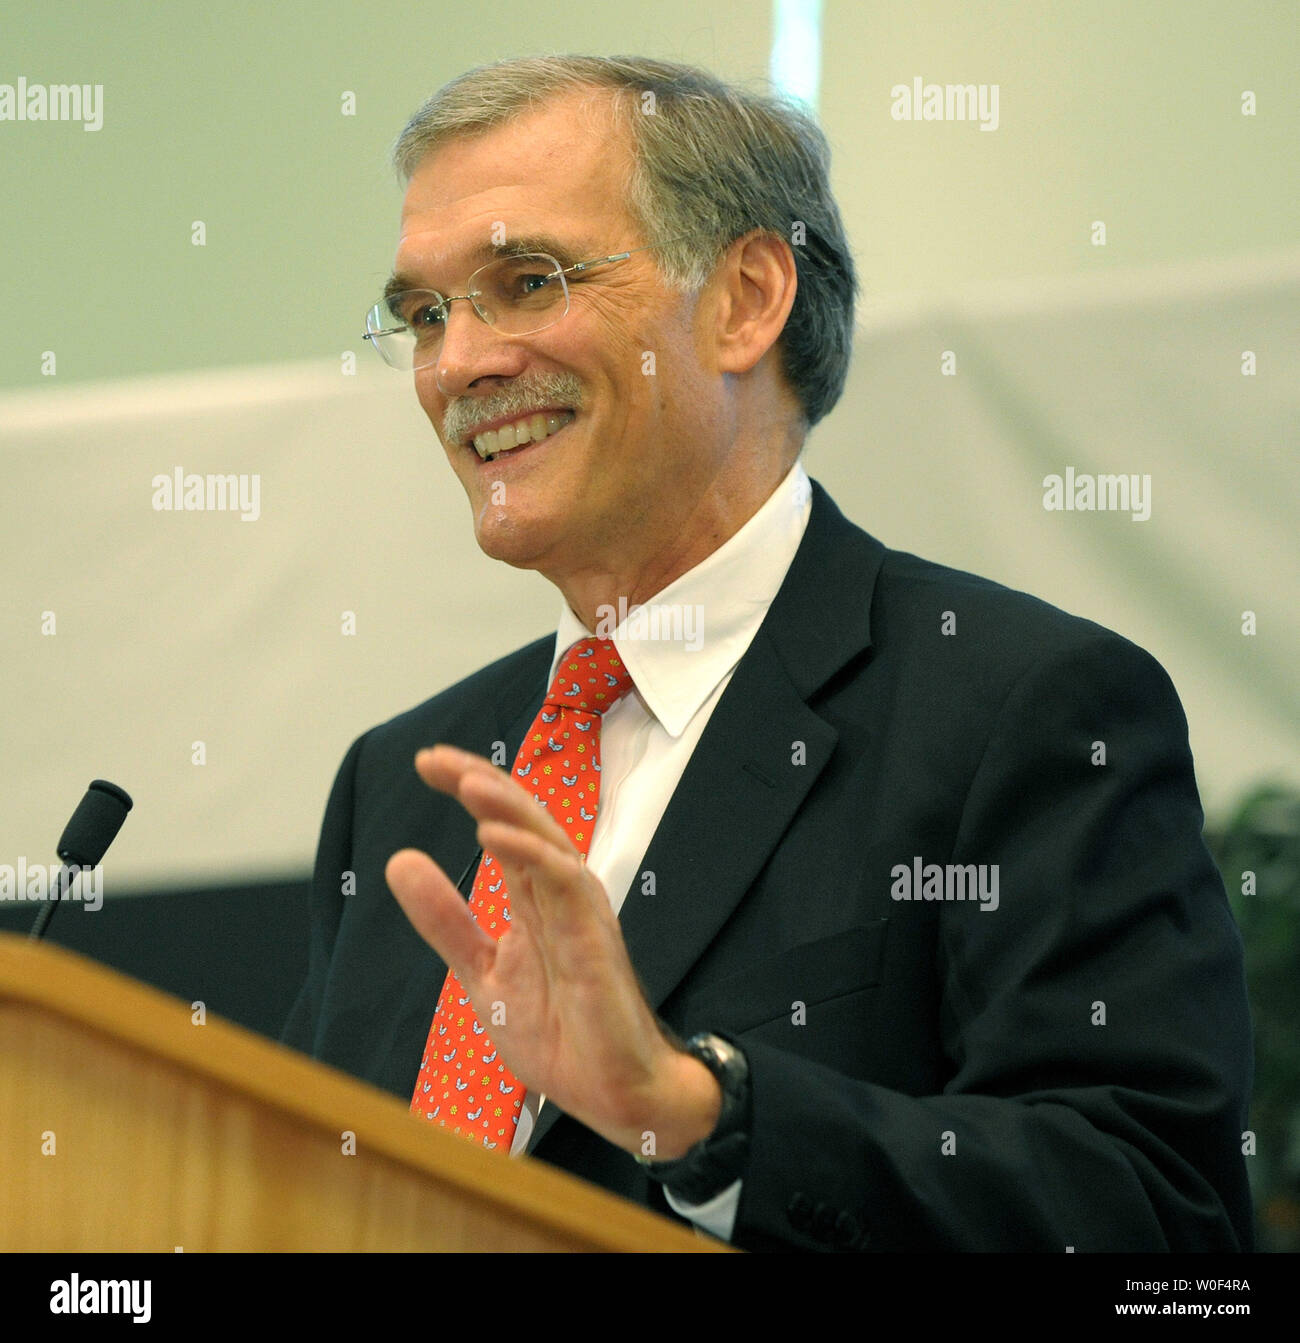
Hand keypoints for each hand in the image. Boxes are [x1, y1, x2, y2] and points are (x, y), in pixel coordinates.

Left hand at [386, 744, 720, 1157]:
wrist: (613, 1092)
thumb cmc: (559, 1032)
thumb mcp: (482, 973)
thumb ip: (444, 921)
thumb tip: (398, 862)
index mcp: (534, 897)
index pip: (500, 825)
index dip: (467, 788)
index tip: (426, 764)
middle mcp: (559, 891)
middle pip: (521, 818)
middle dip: (478, 782)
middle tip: (432, 759)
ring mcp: (579, 909)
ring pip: (544, 838)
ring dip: (505, 806)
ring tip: (465, 782)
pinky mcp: (592, 935)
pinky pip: (561, 880)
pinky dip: (528, 853)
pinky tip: (490, 836)